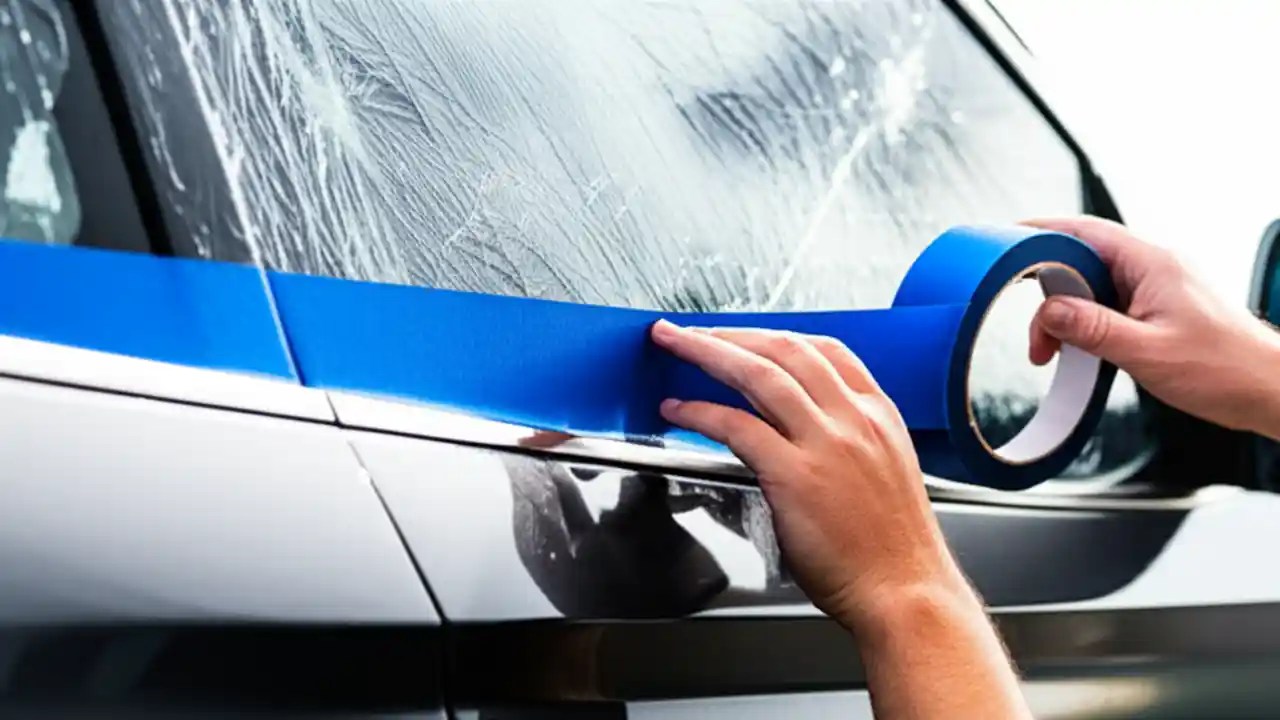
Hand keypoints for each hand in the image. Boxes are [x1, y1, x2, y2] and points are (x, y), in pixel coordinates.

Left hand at [649, 320, 971, 626]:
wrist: (908, 594)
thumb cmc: (892, 550)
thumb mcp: (883, 473)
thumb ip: (847, 443)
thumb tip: (797, 432)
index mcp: (878, 415)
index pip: (826, 350)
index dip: (775, 335)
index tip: (743, 335)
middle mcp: (854, 419)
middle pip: (785, 349)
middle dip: (731, 332)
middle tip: (692, 331)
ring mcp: (826, 444)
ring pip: (758, 373)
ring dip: (706, 352)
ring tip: (674, 346)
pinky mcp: (795, 476)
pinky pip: (737, 425)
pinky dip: (700, 411)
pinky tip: (678, 411)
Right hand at [1027, 216, 1279, 437]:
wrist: (1268, 390)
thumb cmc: (1224, 369)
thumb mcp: (1146, 351)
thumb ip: (1092, 329)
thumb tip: (1048, 310)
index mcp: (1152, 264)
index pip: (1084, 231)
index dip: (1041, 232)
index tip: (1006, 243)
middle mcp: (1153, 268)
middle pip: (1081, 263)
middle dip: (1049, 296)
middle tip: (1037, 337)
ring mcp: (1155, 288)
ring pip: (1091, 288)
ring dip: (1066, 317)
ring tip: (1052, 352)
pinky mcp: (1157, 310)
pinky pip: (1108, 306)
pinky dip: (1085, 325)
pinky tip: (1079, 350)